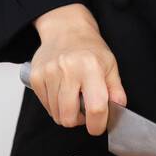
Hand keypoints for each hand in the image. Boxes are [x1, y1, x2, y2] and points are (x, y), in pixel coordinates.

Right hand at [27, 4, 126, 136]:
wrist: (65, 29)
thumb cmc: (89, 47)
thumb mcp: (110, 64)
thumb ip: (116, 89)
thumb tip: (119, 108)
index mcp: (90, 67)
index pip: (95, 107)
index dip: (98, 124)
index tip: (98, 126)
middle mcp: (68, 70)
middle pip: (69, 117)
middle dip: (79, 121)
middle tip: (85, 111)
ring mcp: (49, 73)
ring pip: (56, 114)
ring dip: (66, 113)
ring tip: (74, 98)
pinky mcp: (36, 77)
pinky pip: (46, 106)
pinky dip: (55, 106)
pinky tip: (62, 92)